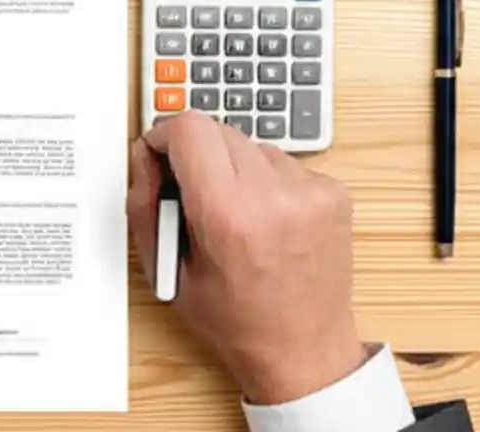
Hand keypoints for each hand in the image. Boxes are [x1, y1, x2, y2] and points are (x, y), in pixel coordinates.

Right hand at [127, 112, 365, 403]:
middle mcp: (274, 195)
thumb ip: (145, 205)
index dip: (165, 135)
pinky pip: (286, 164)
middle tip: (195, 194)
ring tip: (236, 215)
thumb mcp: (168, 269)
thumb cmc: (236, 320)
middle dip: (198, 154)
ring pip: (253, 145)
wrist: (303, 351)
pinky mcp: (334, 193)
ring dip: (235, 167)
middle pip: (218, 130)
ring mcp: (310, 192)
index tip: (161, 153)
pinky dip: (269, 182)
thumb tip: (145, 156)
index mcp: (228, 214)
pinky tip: (268, 220)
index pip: (189, 128)